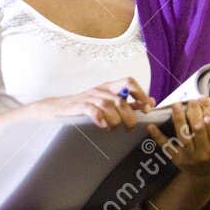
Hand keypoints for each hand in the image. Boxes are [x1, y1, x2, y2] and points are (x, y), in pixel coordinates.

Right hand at [28, 77, 151, 129]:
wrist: (58, 109)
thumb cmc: (87, 107)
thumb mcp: (109, 102)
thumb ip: (129, 103)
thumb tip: (151, 102)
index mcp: (110, 87)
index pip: (129, 82)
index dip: (140, 94)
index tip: (147, 108)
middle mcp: (101, 89)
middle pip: (122, 99)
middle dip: (129, 116)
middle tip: (128, 127)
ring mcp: (90, 97)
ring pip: (109, 106)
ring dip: (115, 120)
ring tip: (113, 128)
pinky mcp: (79, 106)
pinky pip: (93, 111)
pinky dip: (101, 119)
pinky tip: (103, 126)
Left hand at [144, 99, 209, 183]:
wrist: (209, 173)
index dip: (207, 110)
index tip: (202, 100)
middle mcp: (206, 153)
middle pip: (198, 128)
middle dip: (193, 111)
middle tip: (191, 101)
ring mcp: (191, 157)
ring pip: (184, 136)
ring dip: (178, 119)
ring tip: (176, 105)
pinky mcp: (178, 159)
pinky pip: (167, 147)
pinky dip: (158, 137)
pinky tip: (151, 126)